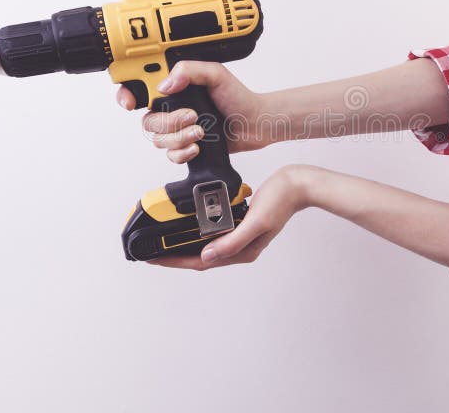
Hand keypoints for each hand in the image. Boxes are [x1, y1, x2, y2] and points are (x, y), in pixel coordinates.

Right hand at [115, 60, 267, 162]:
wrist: (255, 123)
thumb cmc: (237, 97)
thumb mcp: (215, 74)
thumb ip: (190, 71)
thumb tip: (165, 84)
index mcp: (175, 87)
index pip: (140, 89)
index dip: (127, 95)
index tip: (130, 102)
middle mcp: (172, 108)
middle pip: (148, 120)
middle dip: (168, 122)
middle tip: (192, 116)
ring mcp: (178, 128)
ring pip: (158, 140)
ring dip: (179, 137)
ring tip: (201, 131)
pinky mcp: (187, 146)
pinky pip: (171, 155)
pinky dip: (183, 152)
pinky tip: (198, 147)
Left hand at [146, 165, 315, 269]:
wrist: (296, 185)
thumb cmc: (280, 201)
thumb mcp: (256, 221)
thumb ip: (233, 240)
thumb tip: (207, 256)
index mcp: (244, 252)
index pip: (202, 263)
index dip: (176, 261)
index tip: (155, 259)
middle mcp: (240, 249)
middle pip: (200, 258)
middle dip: (175, 257)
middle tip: (151, 254)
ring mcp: (240, 238)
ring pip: (205, 247)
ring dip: (184, 247)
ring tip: (163, 244)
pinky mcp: (240, 226)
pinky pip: (213, 235)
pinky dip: (197, 234)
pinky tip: (187, 228)